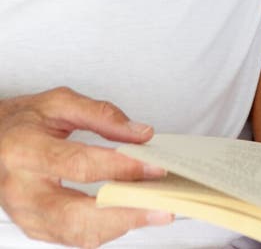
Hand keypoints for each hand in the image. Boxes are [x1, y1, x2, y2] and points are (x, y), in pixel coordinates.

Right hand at [0, 87, 172, 247]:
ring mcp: (26, 215)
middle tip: (160, 205)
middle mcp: (22, 190)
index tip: (154, 167)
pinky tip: (128, 215)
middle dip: (124, 212)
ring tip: (153, 212)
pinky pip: (74, 238)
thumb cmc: (22, 121)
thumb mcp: (59, 103)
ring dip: (120, 226)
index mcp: (26, 151)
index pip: (80, 165)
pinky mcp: (34, 228)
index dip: (121, 167)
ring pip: (76, 234)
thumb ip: (101, 114)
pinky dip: (105, 230)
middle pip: (77, 214)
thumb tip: (140, 133)